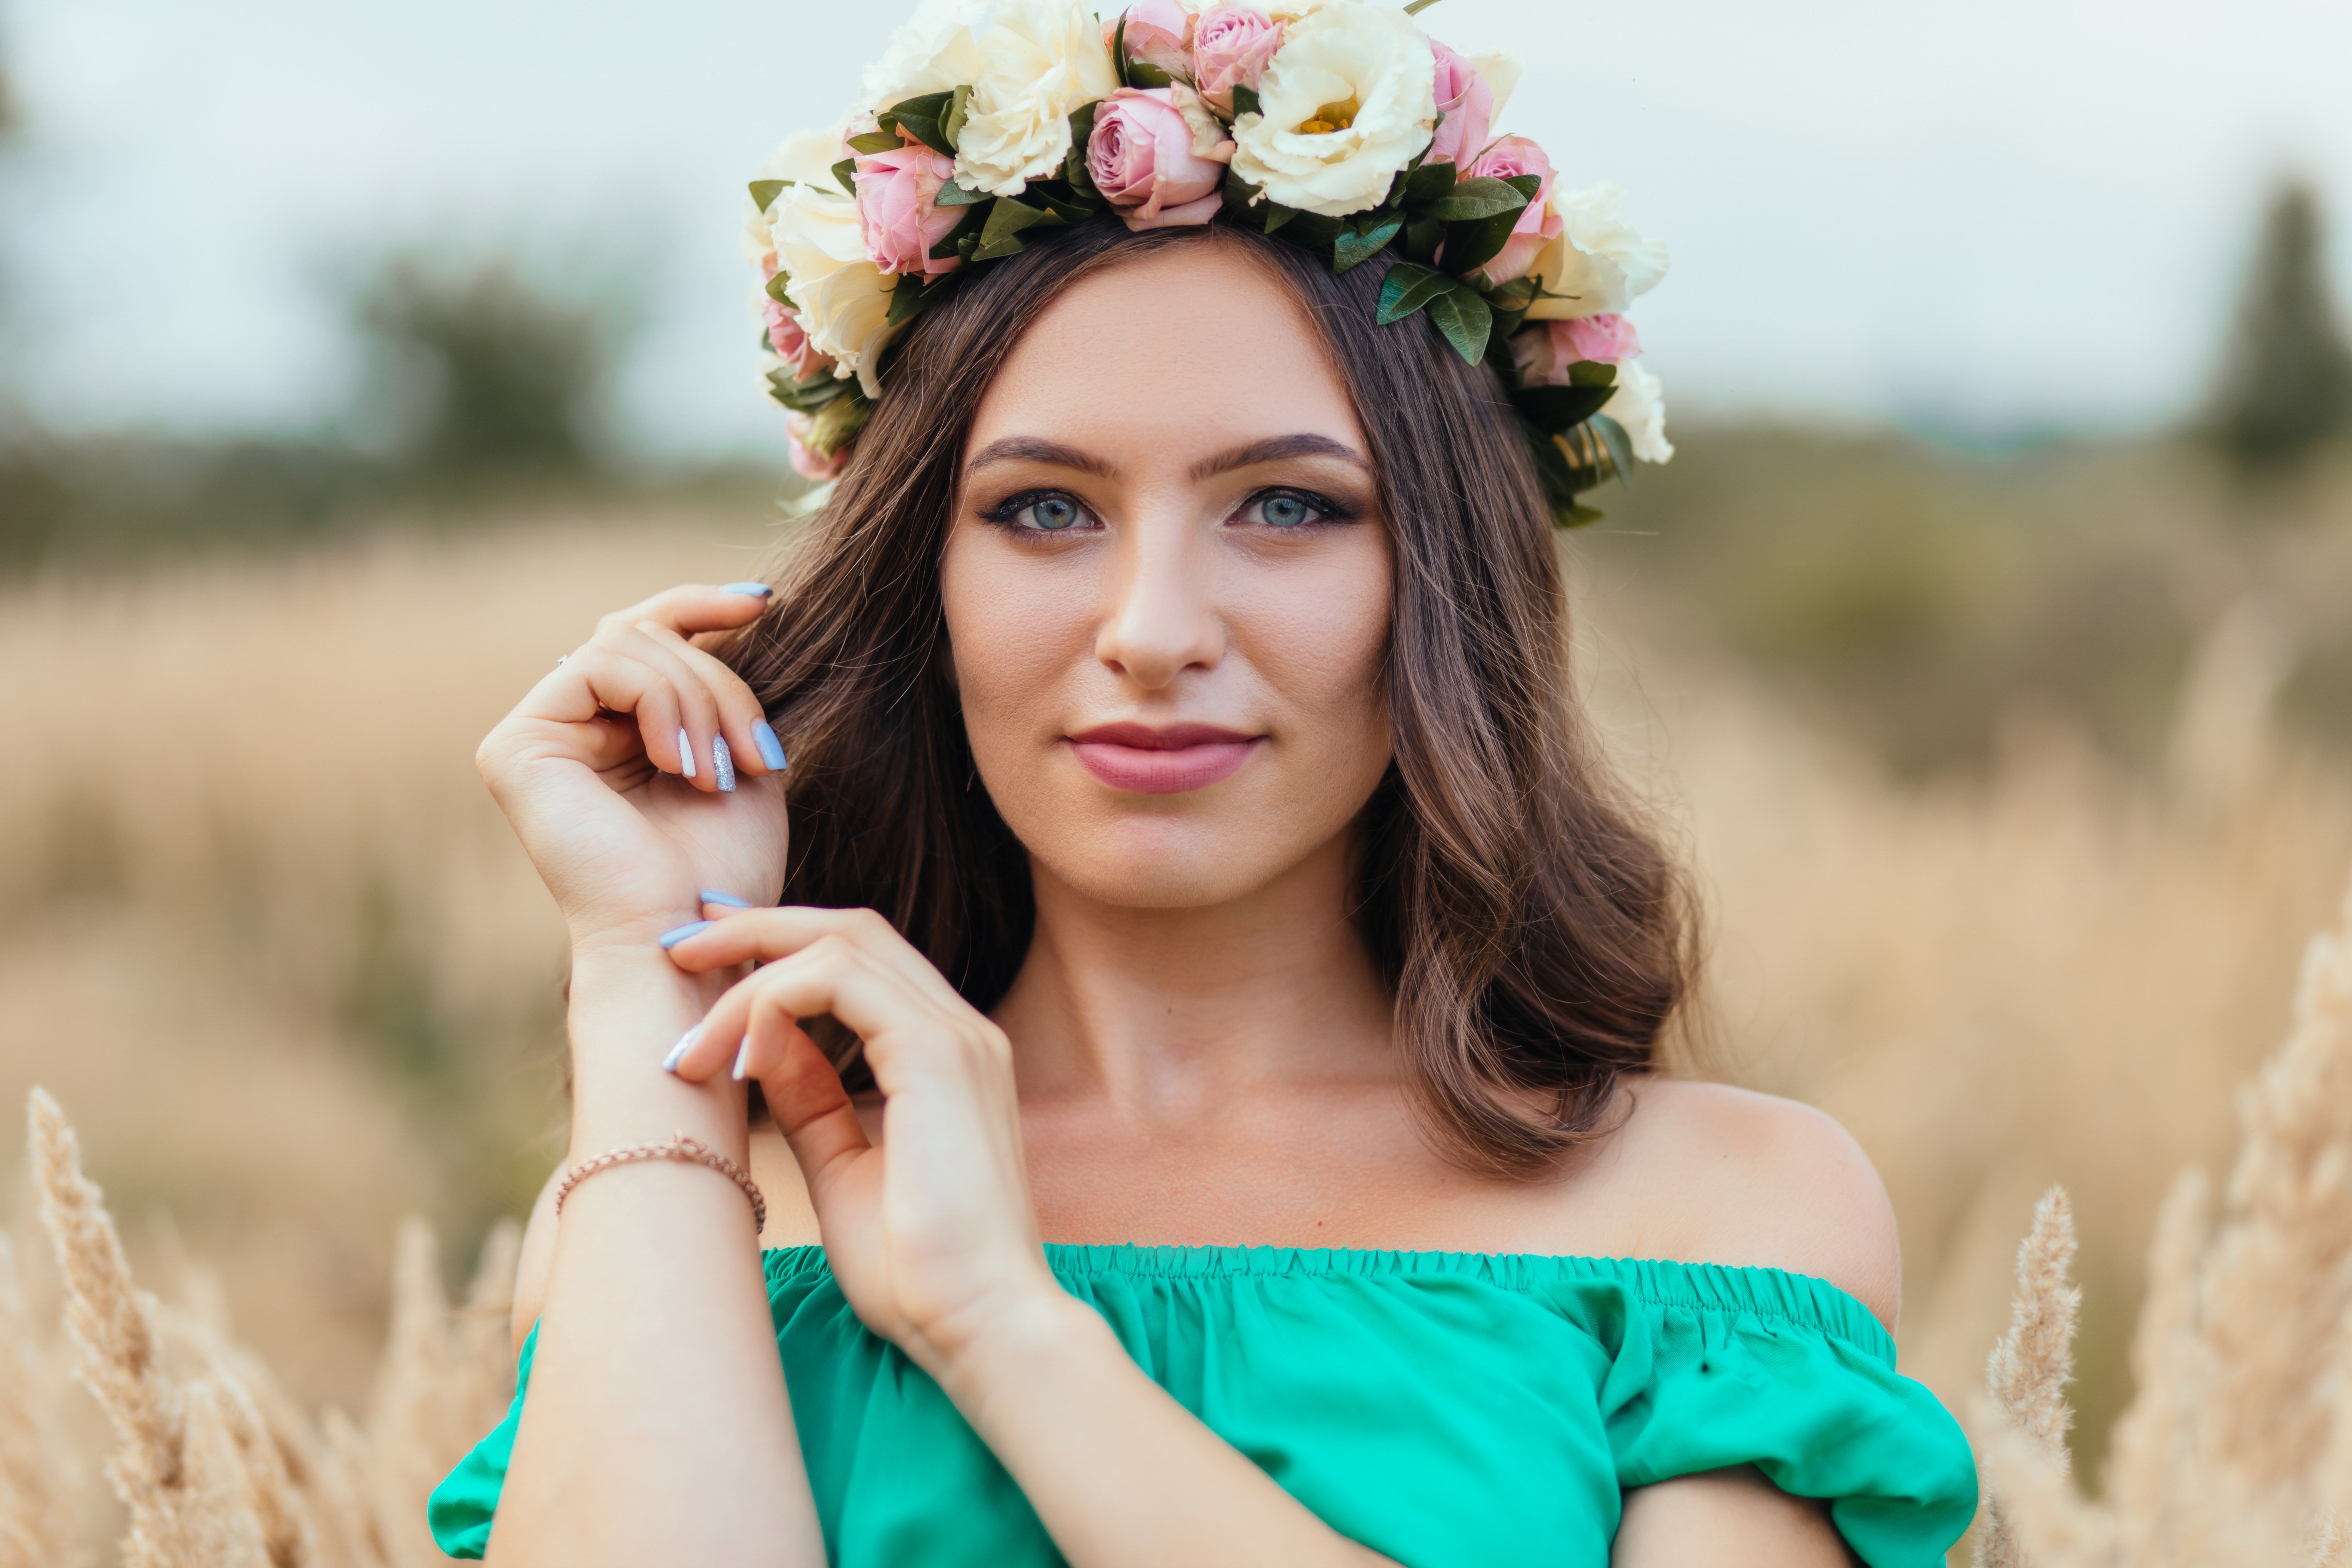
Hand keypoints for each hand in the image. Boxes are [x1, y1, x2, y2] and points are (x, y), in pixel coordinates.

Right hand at [476, 585, 791, 946]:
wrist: (686, 936)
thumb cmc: (721, 868)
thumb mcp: (736, 753)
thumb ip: (720, 686)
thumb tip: (741, 600)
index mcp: (614, 729)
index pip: (646, 633)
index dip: (699, 604)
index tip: (762, 601)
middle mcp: (566, 726)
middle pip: (645, 634)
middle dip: (717, 682)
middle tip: (756, 756)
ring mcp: (534, 734)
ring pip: (627, 642)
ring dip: (698, 699)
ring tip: (721, 773)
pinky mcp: (515, 746)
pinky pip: (598, 665)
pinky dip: (659, 703)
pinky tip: (680, 765)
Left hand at [662, 905, 1066, 1380]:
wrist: (982, 1327)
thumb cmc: (920, 1273)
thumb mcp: (844, 1172)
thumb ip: (812, 1103)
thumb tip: (761, 1047)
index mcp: (945, 1056)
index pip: (861, 961)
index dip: (780, 944)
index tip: (707, 958)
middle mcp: (959, 1030)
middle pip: (849, 931)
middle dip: (755, 929)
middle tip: (677, 947)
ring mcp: (957, 1036)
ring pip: (840, 944)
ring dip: (750, 973)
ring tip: (690, 1038)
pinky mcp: (939, 1055)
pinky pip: (839, 981)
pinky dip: (775, 1001)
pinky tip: (736, 1058)